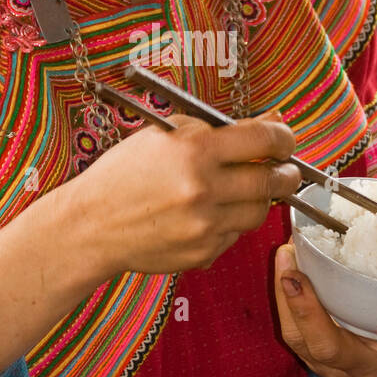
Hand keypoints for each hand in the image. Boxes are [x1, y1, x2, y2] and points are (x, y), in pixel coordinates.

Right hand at [76, 107, 300, 275]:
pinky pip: (235, 235)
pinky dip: (231, 223)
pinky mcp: (203, 253)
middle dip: (285, 173)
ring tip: (243, 190)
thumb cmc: (124, 174)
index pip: (264, 139)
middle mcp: (203, 188)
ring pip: (259, 212)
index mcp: (194, 149)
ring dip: (259, 199)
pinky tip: (209, 214)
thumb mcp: (164, 135)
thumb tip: (270, 123)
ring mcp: (205, 225)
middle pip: (272, 180)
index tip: (285, 141)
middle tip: (283, 169)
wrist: (91, 224)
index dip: (284, 138)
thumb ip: (217, 128)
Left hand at [274, 241, 376, 376]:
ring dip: (290, 303)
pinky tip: (284, 260)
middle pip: (337, 354)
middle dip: (315, 318)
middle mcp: (365, 366)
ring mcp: (331, 360)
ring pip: (305, 343)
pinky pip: (289, 329)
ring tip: (286, 262)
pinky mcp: (307, 345)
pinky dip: (283, 296)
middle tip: (301, 279)